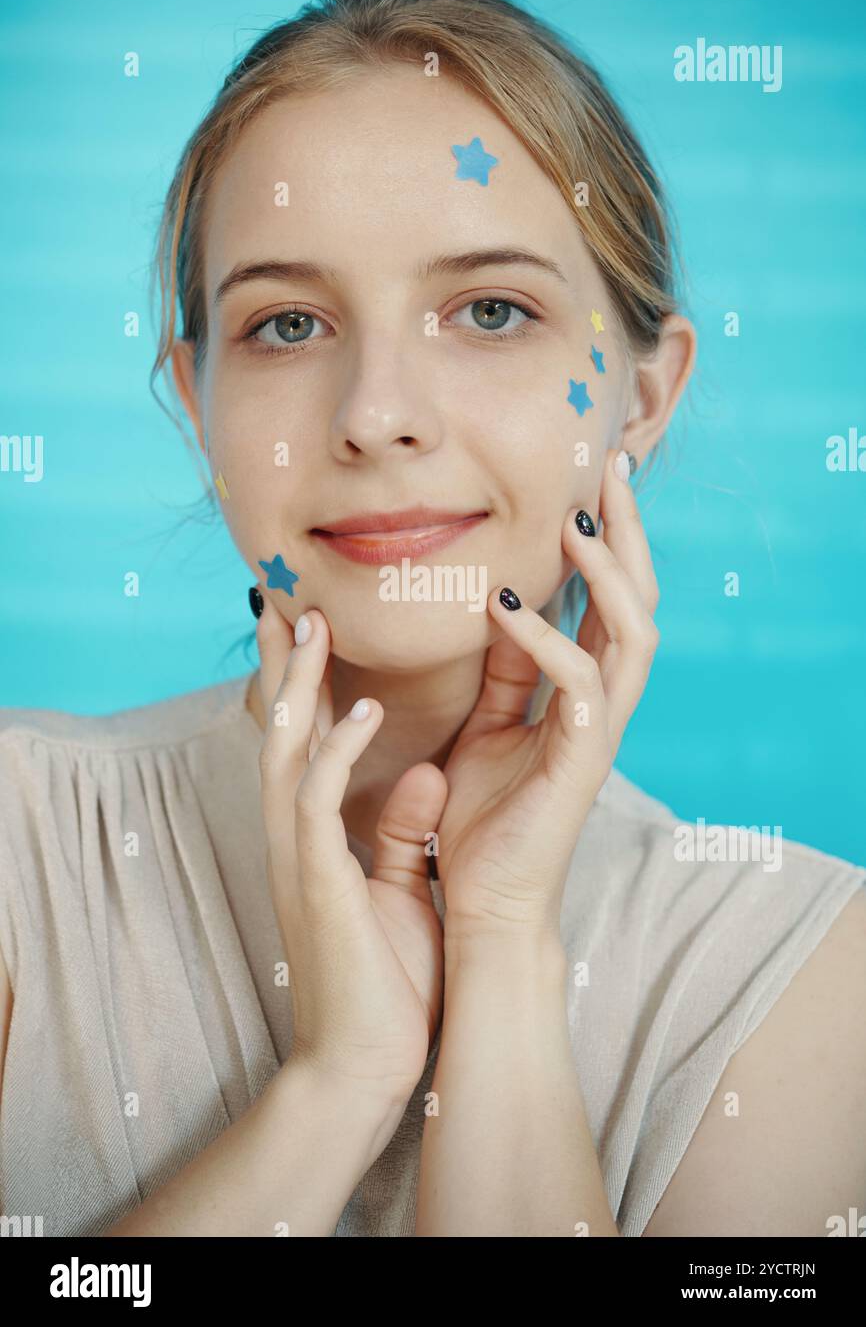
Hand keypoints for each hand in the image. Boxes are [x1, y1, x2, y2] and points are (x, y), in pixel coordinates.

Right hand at [255, 594, 447, 1102]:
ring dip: (295, 687)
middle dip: (283, 667)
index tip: (315, 630)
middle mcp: (296, 838)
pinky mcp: (315, 878)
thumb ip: (402, 832)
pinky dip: (337, 750)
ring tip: (312, 625)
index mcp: (315, 839)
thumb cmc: (385, 983)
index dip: (304, 687)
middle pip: (277, 732)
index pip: (305, 746)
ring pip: (283, 751)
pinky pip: (316, 799)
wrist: (364, 1067)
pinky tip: (365, 710)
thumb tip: (422, 775)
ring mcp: (298, 856)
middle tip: (291, 600)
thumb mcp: (399, 890)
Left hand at [433, 447, 659, 938]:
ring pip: (634, 632)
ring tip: (576, 521)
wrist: (484, 901)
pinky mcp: (582, 759)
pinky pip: (578, 682)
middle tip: (612, 464)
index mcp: (581, 689)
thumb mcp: (488, 721)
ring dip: (609, 572)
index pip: (608, 596)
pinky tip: (503, 603)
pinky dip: (545, 637)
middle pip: (640, 599)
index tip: (588, 475)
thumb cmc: (484, 818)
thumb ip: (504, 666)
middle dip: (629, 531)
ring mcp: (599, 729)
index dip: (606, 537)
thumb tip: (499, 596)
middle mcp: (603, 702)